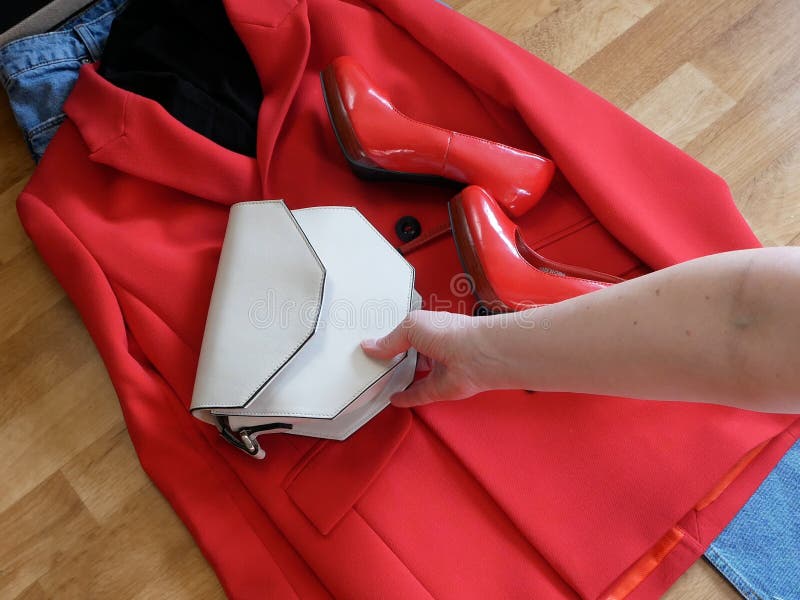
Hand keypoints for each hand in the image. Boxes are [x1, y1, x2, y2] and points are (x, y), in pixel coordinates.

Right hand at [360, 310, 493, 406]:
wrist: (475, 355)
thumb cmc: (449, 332)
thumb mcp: (411, 326)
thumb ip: (390, 339)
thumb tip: (370, 347)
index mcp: (429, 328)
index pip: (407, 332)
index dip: (391, 336)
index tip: (373, 342)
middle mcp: (434, 348)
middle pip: (410, 355)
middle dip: (394, 358)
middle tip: (371, 362)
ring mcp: (437, 370)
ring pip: (414, 376)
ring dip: (399, 379)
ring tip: (378, 381)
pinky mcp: (438, 389)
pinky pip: (418, 395)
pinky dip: (406, 398)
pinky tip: (393, 399)